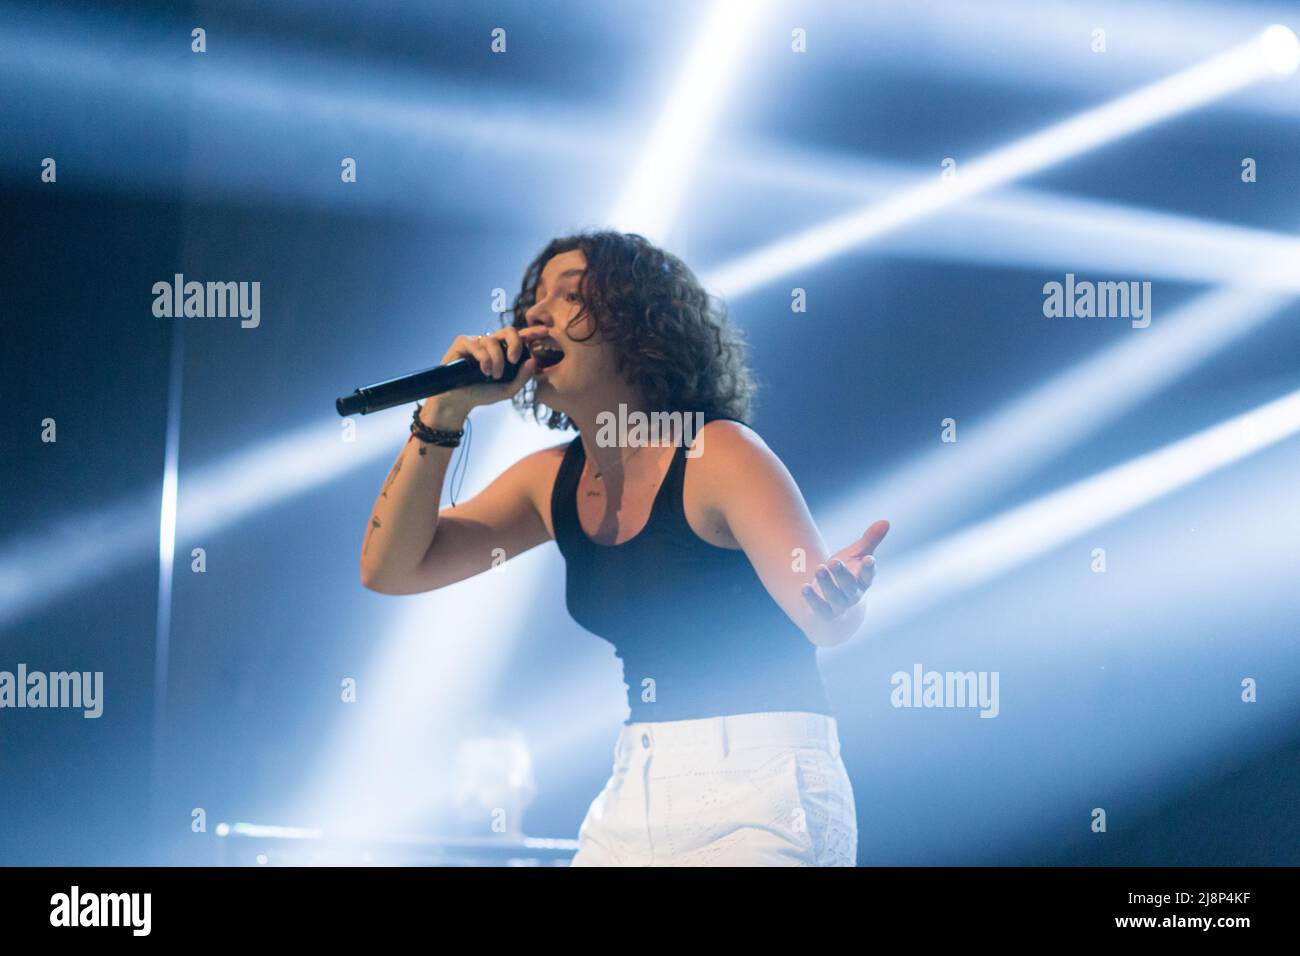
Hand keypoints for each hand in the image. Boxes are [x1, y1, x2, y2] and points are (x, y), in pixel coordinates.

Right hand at [429, 326, 549, 410]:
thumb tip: (533, 360)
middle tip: (514, 360)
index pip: (520, 338)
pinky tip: (483, 371)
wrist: (459, 401)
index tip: (545, 332)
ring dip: (496, 360)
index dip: (532, 332)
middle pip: (509, 331)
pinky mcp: (462, 342)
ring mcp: (477, 341)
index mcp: (504, 351)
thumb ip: (522, 377)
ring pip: (493, 341)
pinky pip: (478, 345)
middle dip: (515, 343)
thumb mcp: (508, 390)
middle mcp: (491, 343)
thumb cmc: (483, 393)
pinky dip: (484, 359)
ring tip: (492, 375)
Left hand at [801, 519, 889, 619]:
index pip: (868, 576)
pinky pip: (819, 608)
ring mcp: (838, 605)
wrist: (834, 604)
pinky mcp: (824, 613)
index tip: (869, 558)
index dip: (869, 569)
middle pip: (849, 586)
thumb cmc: (846, 574)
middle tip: (833, 561)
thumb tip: (886, 521)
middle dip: (842, 575)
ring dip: (826, 583)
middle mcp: (853, 595)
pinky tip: (804, 588)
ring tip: (819, 568)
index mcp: (863, 581)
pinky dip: (812, 599)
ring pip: (834, 597)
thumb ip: (869, 541)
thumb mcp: (856, 556)